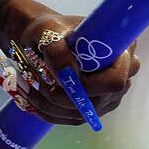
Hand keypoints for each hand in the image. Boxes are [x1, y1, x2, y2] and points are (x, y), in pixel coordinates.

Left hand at [13, 12, 140, 125]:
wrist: (43, 37)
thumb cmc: (49, 29)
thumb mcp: (47, 31)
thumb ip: (57, 50)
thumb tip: (68, 76)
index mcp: (120, 53)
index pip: (115, 81)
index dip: (88, 85)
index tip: (60, 77)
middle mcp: (121, 78)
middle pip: (95, 102)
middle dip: (61, 96)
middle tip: (36, 81)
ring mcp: (108, 96)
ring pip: (81, 114)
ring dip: (49, 104)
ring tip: (27, 87)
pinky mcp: (93, 108)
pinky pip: (72, 118)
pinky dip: (48, 111)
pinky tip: (32, 97)